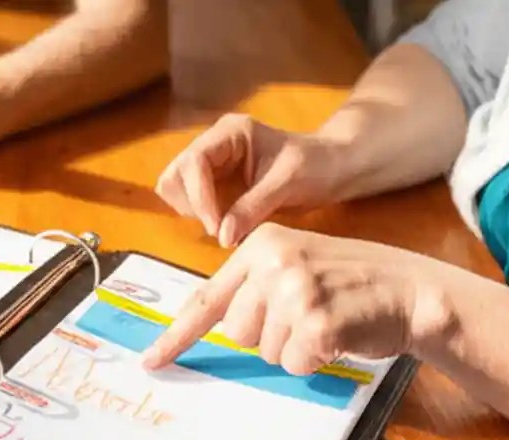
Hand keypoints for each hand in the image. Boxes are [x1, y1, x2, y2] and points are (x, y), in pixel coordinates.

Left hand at [140, 224, 455, 374]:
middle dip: (269, 337)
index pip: (208, 298)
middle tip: (307, 317)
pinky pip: (294, 364)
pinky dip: (314, 361)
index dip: (178, 335)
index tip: (151, 360)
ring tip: (327, 322)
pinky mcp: (314, 321)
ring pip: (265, 352)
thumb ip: (256, 285)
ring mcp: (293, 290)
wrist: (411, 289)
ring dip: (295, 349)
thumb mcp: (297, 264)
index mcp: (262, 244)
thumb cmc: (353, 284)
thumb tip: (220, 324)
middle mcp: (272, 262)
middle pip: (237, 332)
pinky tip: (338, 336)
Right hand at [155, 114, 351, 247]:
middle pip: (175, 174)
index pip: (194, 162)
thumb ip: (252, 208)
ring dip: (192, 212)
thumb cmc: (316, 167)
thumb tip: (222, 237)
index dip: (199, 197)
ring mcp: (212, 163)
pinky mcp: (214, 183)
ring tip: (223, 227)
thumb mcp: (287, 185)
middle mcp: (214, 144)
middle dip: (191, 205)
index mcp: (230, 133)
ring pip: (176, 188)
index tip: (217, 228)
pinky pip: (190, 201)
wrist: (333, 168)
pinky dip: (199, 216)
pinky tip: (224, 224)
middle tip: (218, 229)